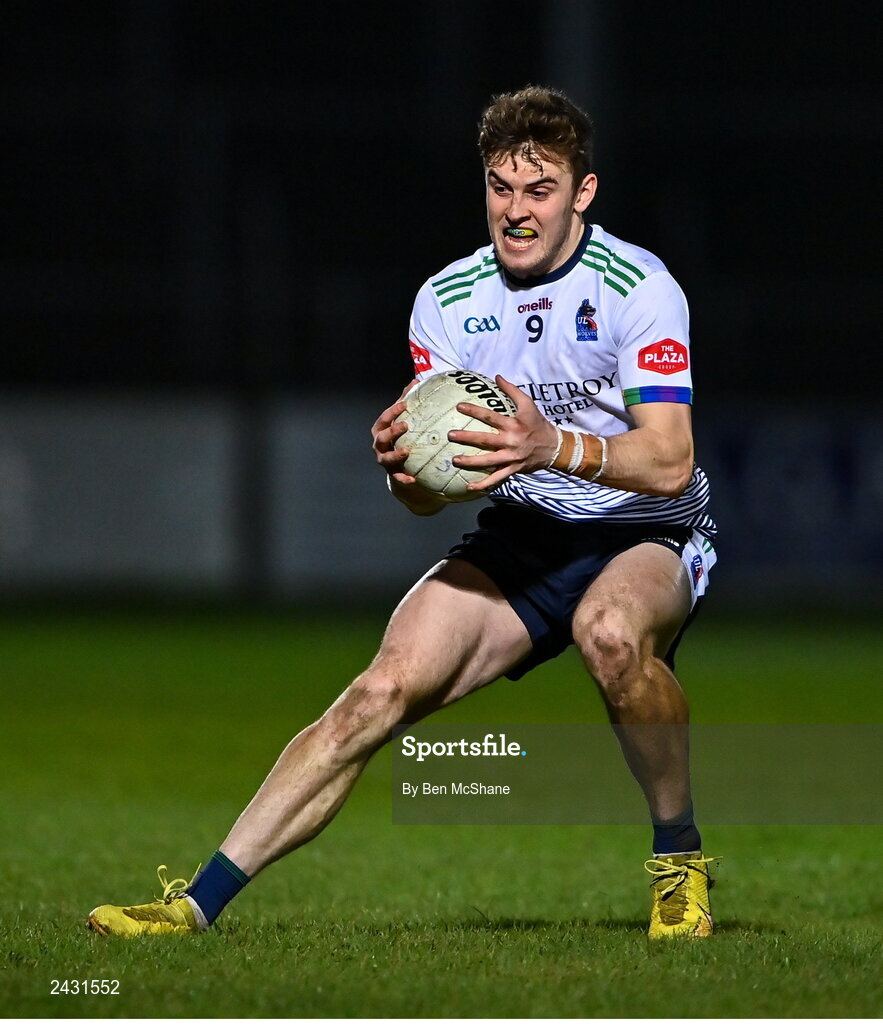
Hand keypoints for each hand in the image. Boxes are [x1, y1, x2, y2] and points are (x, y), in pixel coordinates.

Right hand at [371, 383, 445, 513]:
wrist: (400, 463)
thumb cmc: (401, 435)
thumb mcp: (402, 418)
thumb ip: (405, 400)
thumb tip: (415, 381)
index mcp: (381, 430)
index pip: (384, 418)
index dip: (393, 410)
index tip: (405, 404)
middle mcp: (379, 445)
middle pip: (381, 438)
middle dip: (392, 431)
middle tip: (405, 425)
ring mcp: (384, 460)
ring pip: (385, 458)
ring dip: (395, 455)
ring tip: (406, 452)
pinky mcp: (392, 473)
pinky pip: (397, 477)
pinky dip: (404, 478)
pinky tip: (414, 480)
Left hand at [448, 375, 558, 491]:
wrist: (554, 447)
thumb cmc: (538, 424)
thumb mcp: (528, 404)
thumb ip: (512, 390)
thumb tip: (497, 376)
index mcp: (513, 425)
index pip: (490, 416)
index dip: (474, 411)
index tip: (459, 407)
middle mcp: (511, 441)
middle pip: (485, 440)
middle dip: (467, 438)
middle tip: (450, 435)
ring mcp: (512, 458)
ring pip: (488, 461)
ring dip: (471, 462)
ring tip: (455, 460)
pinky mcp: (513, 469)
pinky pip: (497, 478)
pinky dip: (484, 484)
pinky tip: (469, 487)